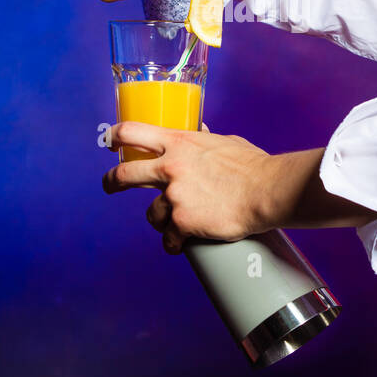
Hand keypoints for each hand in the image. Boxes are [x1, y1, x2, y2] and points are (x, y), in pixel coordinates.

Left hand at [102, 121, 273, 253]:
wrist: (266, 191)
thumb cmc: (252, 165)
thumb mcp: (225, 142)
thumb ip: (206, 139)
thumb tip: (201, 131)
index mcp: (179, 142)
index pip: (132, 132)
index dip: (115, 136)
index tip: (110, 142)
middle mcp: (170, 166)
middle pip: (124, 175)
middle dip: (112, 182)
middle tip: (110, 185)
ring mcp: (174, 195)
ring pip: (152, 213)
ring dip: (162, 219)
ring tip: (177, 224)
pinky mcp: (182, 222)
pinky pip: (169, 238)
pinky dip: (175, 243)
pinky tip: (181, 244)